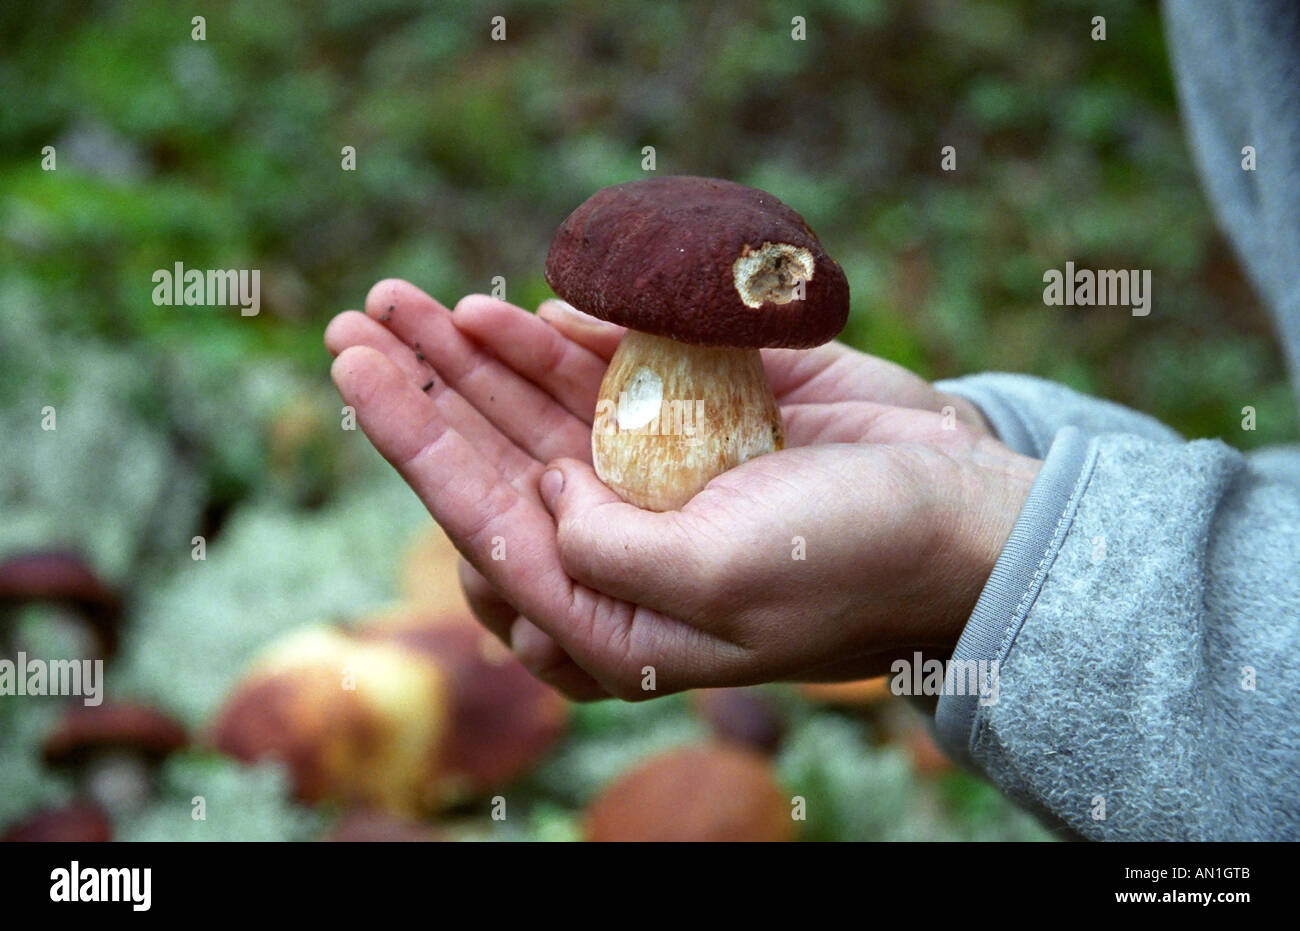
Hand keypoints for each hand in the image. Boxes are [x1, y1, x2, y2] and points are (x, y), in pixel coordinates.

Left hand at [325, 280, 1039, 699]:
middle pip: (495, 452)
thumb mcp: (723, 583)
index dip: (413, 437)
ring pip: (543, 404)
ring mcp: (660, 469)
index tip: (353, 369)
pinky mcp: (702, 411)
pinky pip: (616, 368)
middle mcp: (623, 537)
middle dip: (423, 386)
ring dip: (478, 351)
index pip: (484, 515)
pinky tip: (520, 313)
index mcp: (615, 606)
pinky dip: (569, 336)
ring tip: (411, 301)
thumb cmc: (854, 562)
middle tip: (356, 321)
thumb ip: (607, 552)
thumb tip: (537, 495)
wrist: (966, 512)